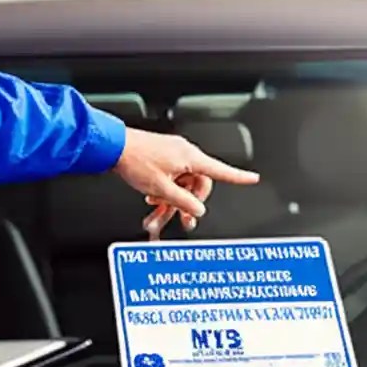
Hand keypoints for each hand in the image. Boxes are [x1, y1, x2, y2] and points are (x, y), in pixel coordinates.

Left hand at [112, 128, 258, 237]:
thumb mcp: (161, 188)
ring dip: (171, 202)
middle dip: (190, 204)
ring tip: (157, 217)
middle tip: (184, 220)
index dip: (238, 176)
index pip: (220, 170)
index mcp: (190, 158)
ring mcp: (172, 155)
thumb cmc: (135, 160)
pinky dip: (164, 193)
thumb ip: (183, 201)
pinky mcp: (161, 157)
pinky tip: (152, 202)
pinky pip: (171, 179)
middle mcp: (184, 154)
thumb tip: (198, 210)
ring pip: (181, 185)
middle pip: (198, 185)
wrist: (113, 146)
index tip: (253, 179)